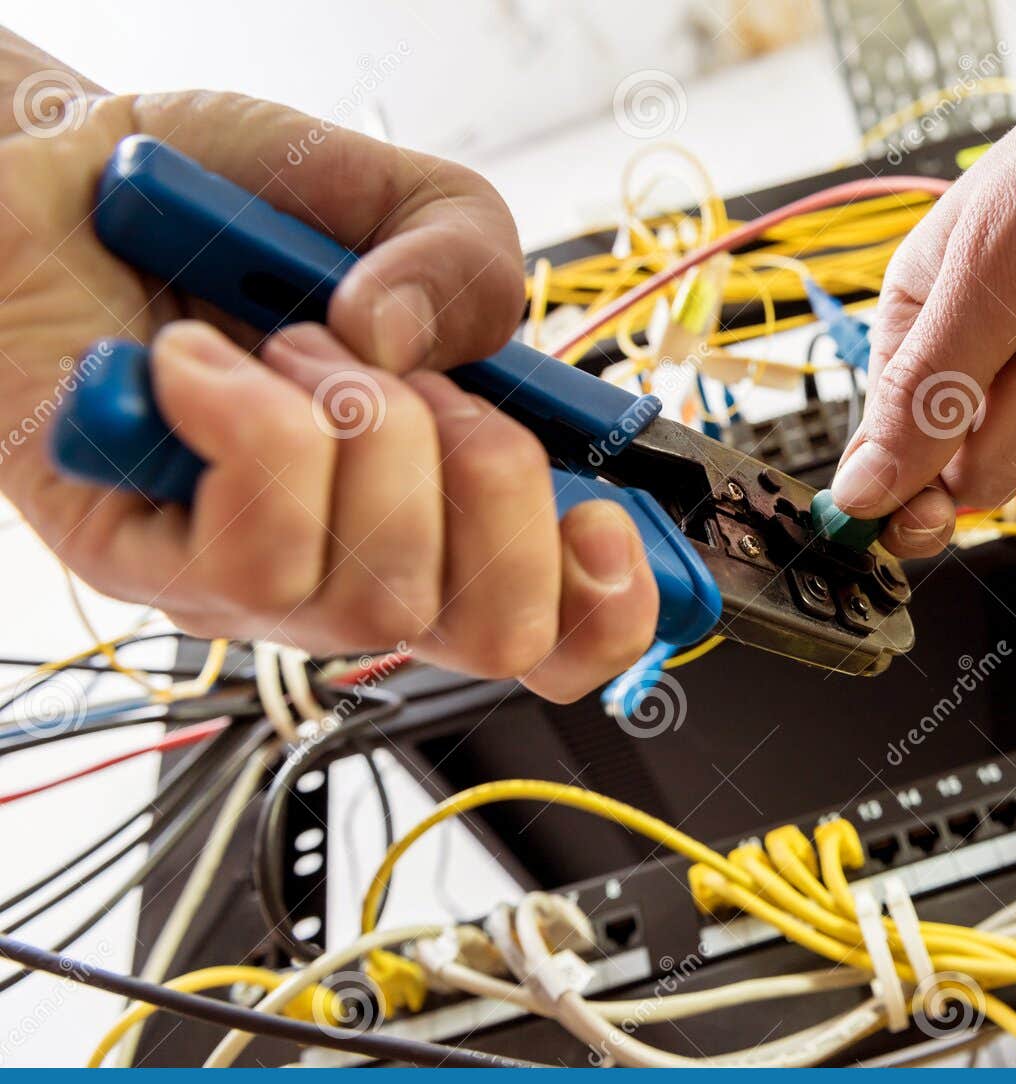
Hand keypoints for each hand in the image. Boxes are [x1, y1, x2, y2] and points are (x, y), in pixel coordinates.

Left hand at [0, 86, 658, 698]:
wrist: (67, 178)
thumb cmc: (230, 208)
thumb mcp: (400, 199)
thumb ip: (472, 262)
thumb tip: (410, 353)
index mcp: (448, 511)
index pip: (560, 640)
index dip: (615, 608)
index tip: (602, 517)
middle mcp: (362, 568)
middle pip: (499, 637)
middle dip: (493, 476)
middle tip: (416, 379)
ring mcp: (256, 585)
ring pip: (381, 596)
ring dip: (365, 428)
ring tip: (297, 341)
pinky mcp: (145, 567)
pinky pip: (259, 551)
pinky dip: (254, 422)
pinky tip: (202, 361)